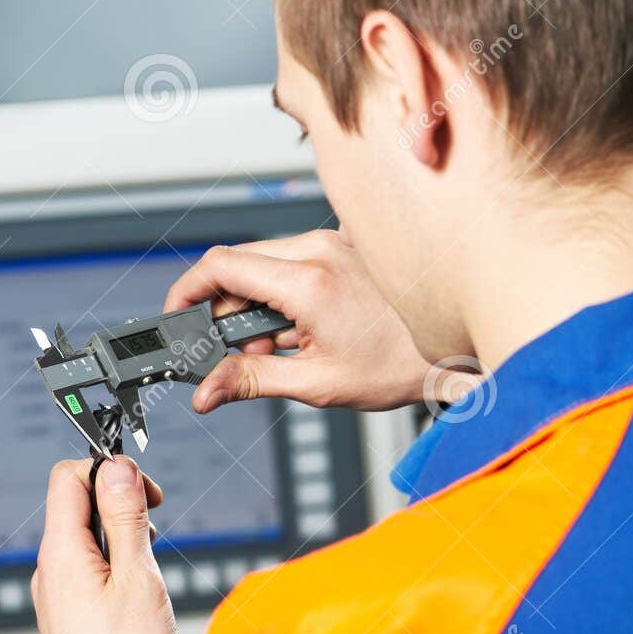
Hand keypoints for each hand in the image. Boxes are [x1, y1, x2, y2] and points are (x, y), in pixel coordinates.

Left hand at [31, 456, 177, 633]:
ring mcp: (56, 599)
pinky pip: (89, 576)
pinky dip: (117, 573)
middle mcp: (49, 572)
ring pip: (87, 543)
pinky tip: (139, 604)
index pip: (68, 477)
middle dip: (121, 507)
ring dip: (123, 543)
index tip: (147, 495)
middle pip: (77, 507)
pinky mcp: (68, 622)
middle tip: (155, 535)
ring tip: (149, 578)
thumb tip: (117, 470)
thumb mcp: (138, 579)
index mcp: (60, 553)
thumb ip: (127, 519)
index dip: (109, 470)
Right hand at [164, 229, 431, 413]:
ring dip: (256, 304)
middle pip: (239, 264)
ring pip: (264, 262)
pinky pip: (293, 259)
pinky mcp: (345, 244)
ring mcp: (335, 242)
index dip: (188, 292)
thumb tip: (205, 392)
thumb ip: (251, 382)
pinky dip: (283, 292)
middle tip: (240, 349)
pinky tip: (305, 325)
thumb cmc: (400, 366)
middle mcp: (320, 249)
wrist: (453, 353)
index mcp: (308, 281)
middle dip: (225, 309)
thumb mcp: (316, 384)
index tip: (179, 317)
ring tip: (284, 343)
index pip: (221, 266)